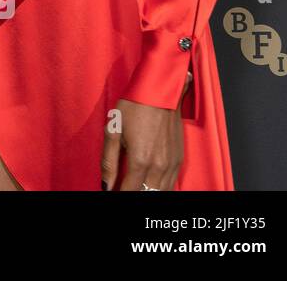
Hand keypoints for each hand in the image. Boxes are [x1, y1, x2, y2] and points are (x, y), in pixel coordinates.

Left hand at [102, 74, 190, 191]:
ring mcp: (173, 163)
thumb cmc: (134, 107)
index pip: (129, 191)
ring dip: (148, 192)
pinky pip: (172, 183)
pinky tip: (150, 185)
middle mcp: (159, 166)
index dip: (119, 195)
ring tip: (135, 188)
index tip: (113, 193)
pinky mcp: (180, 158)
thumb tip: (106, 185)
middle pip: (147, 194)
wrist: (159, 91)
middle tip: (122, 190)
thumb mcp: (113, 131)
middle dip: (134, 195)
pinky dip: (160, 188)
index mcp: (140, 160)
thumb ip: (109, 161)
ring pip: (162, 191)